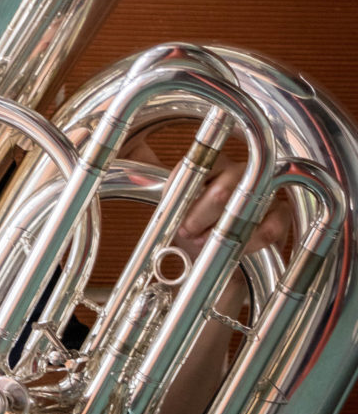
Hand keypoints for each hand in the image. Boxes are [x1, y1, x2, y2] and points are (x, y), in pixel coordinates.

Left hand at [122, 138, 290, 257]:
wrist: (220, 249)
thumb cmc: (195, 220)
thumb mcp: (176, 202)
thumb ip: (161, 187)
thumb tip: (132, 174)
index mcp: (212, 161)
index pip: (196, 169)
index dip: (184, 196)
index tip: (177, 219)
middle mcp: (240, 169)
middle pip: (221, 192)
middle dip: (200, 218)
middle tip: (187, 233)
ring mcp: (263, 190)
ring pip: (243, 211)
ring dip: (221, 233)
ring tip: (203, 244)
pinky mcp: (280, 213)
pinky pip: (268, 229)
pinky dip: (247, 244)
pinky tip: (233, 252)